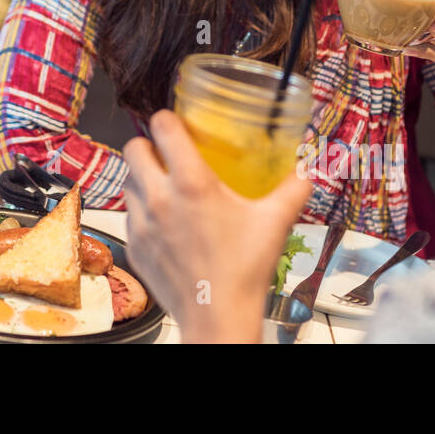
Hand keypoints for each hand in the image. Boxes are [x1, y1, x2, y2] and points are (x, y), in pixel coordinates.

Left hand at [122, 110, 313, 342]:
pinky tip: (163, 220)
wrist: (217, 316)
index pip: (161, 126)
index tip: (177, 124)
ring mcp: (141, 222)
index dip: (167, 119)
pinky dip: (141, 210)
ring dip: (143, 177)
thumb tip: (306, 166)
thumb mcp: (275, 222)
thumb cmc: (245, 270)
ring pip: (128, 180)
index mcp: (191, 183)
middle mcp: (159, 197)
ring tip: (164, 186)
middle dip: (149, 145)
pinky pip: (128, 213)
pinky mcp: (133, 244)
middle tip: (167, 154)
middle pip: (134, 147)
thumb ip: (293, 188)